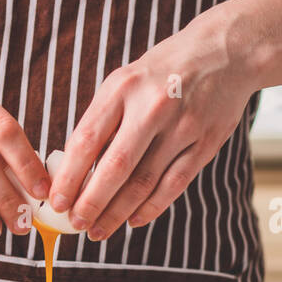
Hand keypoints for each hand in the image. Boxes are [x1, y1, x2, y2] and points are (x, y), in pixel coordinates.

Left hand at [48, 12, 258, 238]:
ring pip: (144, 182)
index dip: (69, 178)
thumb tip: (73, 174)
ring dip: (117, 212)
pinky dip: (151, 207)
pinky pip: (174, 184)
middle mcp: (152, 106)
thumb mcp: (125, 82)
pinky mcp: (207, 141)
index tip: (56, 202)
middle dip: (91, 202)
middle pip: (115, 167)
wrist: (226, 51)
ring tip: (99, 230)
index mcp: (123, 88)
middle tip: (76, 224)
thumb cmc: (162, 72)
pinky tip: (133, 221)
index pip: (86, 141)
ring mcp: (183, 125)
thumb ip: (102, 122)